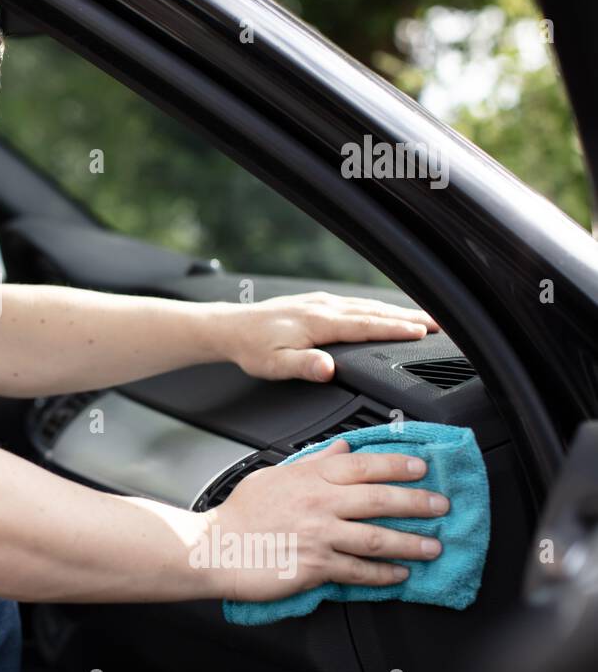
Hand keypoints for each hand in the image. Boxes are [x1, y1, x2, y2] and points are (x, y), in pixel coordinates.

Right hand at [203, 439, 449, 601]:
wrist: (216, 548)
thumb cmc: (240, 514)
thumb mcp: (273, 475)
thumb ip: (312, 461)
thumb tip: (341, 448)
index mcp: (309, 478)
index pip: (363, 466)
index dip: (397, 465)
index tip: (421, 467)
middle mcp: (318, 504)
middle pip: (379, 500)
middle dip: (417, 503)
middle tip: (441, 505)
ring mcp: (319, 536)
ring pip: (377, 537)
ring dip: (411, 543)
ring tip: (433, 546)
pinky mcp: (316, 567)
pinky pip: (359, 571)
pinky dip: (384, 574)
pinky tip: (400, 574)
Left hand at [222, 290, 439, 381]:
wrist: (230, 327)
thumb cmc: (251, 348)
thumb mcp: (274, 364)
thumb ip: (302, 366)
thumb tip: (328, 369)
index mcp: (319, 322)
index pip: (366, 325)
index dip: (395, 329)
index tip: (422, 333)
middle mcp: (324, 307)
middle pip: (374, 311)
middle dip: (409, 316)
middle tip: (441, 323)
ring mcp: (321, 302)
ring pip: (367, 305)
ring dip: (397, 310)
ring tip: (424, 318)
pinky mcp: (317, 302)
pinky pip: (356, 304)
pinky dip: (378, 308)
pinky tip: (386, 312)